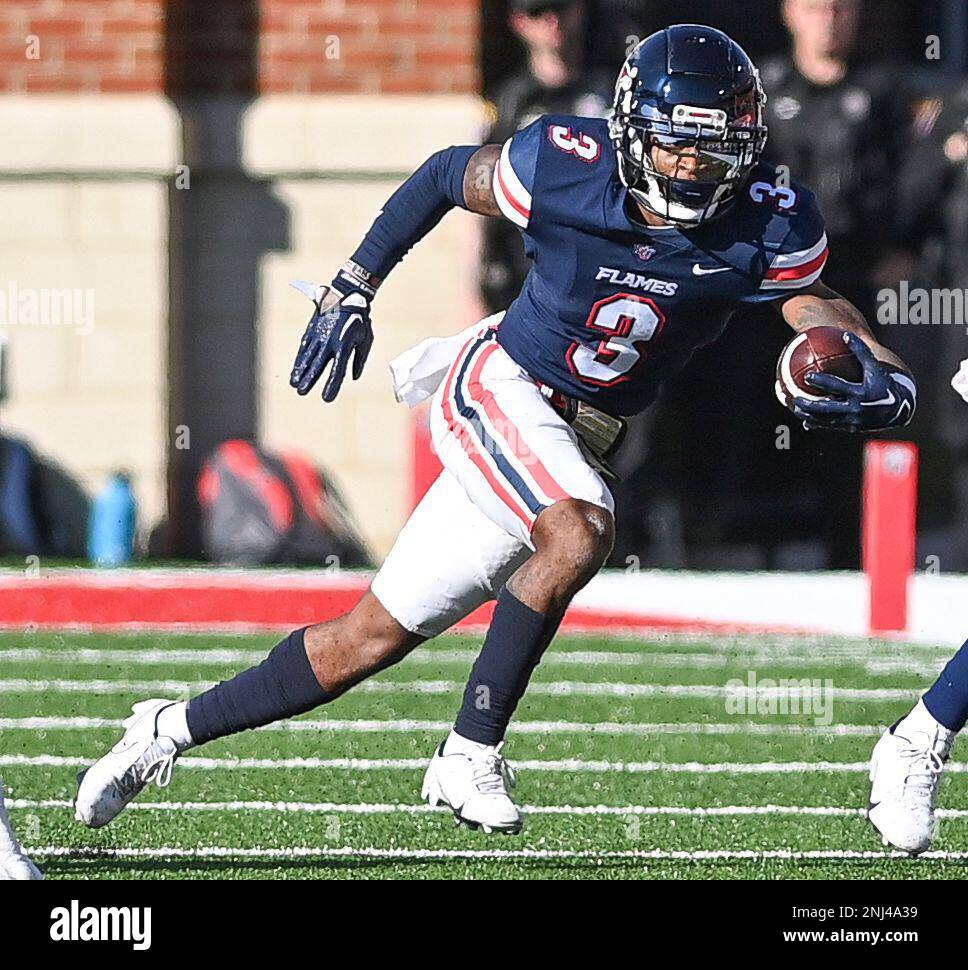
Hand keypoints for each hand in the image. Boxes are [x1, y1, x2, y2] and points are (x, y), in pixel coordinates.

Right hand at [289, 278, 373, 402]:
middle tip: (301, 392)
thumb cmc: (360, 320)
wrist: (347, 294)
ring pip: (307, 356)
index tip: (326, 398)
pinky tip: (296, 368)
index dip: (332, 385)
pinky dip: (299, 358)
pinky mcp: (312, 329)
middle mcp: (330, 342)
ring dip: (300, 370)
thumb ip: (359, 360)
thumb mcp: (365, 340)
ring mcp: (319, 335)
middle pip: (317, 365)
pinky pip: (304, 347)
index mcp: (345, 346)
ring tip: (294, 383)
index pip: (338, 371)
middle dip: (309, 380)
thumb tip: (353, 377)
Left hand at [793, 332, 916, 432]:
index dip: (823, 381)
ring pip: (826, 421)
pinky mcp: (851, 429)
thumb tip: (844, 335)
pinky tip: (805, 422)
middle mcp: (856, 409)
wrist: (898, 409)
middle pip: (827, 408)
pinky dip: (818, 424)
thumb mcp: (875, 367)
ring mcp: (853, 421)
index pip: (839, 387)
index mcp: (862, 393)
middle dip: (809, 404)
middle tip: (795, 397)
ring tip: (795, 409)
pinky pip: (831, 426)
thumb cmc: (884, 383)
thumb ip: (860, 352)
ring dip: (809, 416)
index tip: (807, 376)